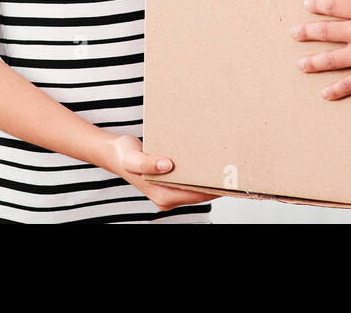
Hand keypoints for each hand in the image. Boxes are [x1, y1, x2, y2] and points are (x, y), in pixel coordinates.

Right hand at [104, 133, 219, 211]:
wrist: (114, 154)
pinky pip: (190, 181)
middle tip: (235, 166)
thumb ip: (147, 162)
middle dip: (216, 182)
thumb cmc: (123, 154)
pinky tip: (209, 160)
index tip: (230, 176)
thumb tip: (167, 165)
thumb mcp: (132, 157)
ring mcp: (169, 192)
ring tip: (226, 162)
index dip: (214, 187)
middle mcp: (167, 197)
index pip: (196, 195)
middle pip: (199, 193)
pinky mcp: (169, 184)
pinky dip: (200, 173)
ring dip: (209, 177)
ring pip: (196, 188)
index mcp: (162, 195)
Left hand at [290, 0, 350, 98]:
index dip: (320, 4)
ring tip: (301, 64)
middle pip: (327, 32)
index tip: (307, 4)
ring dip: (314, 62)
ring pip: (332, 59)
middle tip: (295, 33)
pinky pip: (350, 84)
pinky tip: (325, 93)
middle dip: (308, 32)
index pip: (337, 4)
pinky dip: (336, 90)